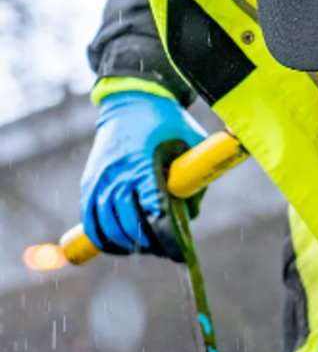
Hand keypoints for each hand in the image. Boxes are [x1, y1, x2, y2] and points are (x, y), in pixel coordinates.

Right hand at [79, 90, 205, 260]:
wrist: (130, 101)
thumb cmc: (167, 123)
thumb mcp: (190, 143)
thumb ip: (194, 179)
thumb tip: (191, 216)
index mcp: (142, 161)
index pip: (150, 202)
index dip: (161, 226)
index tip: (175, 243)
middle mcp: (117, 171)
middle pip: (125, 217)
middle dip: (144, 239)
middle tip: (163, 250)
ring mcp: (100, 177)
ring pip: (104, 221)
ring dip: (122, 241)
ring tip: (141, 249)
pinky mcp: (90, 181)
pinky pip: (89, 215)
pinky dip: (100, 234)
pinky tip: (115, 244)